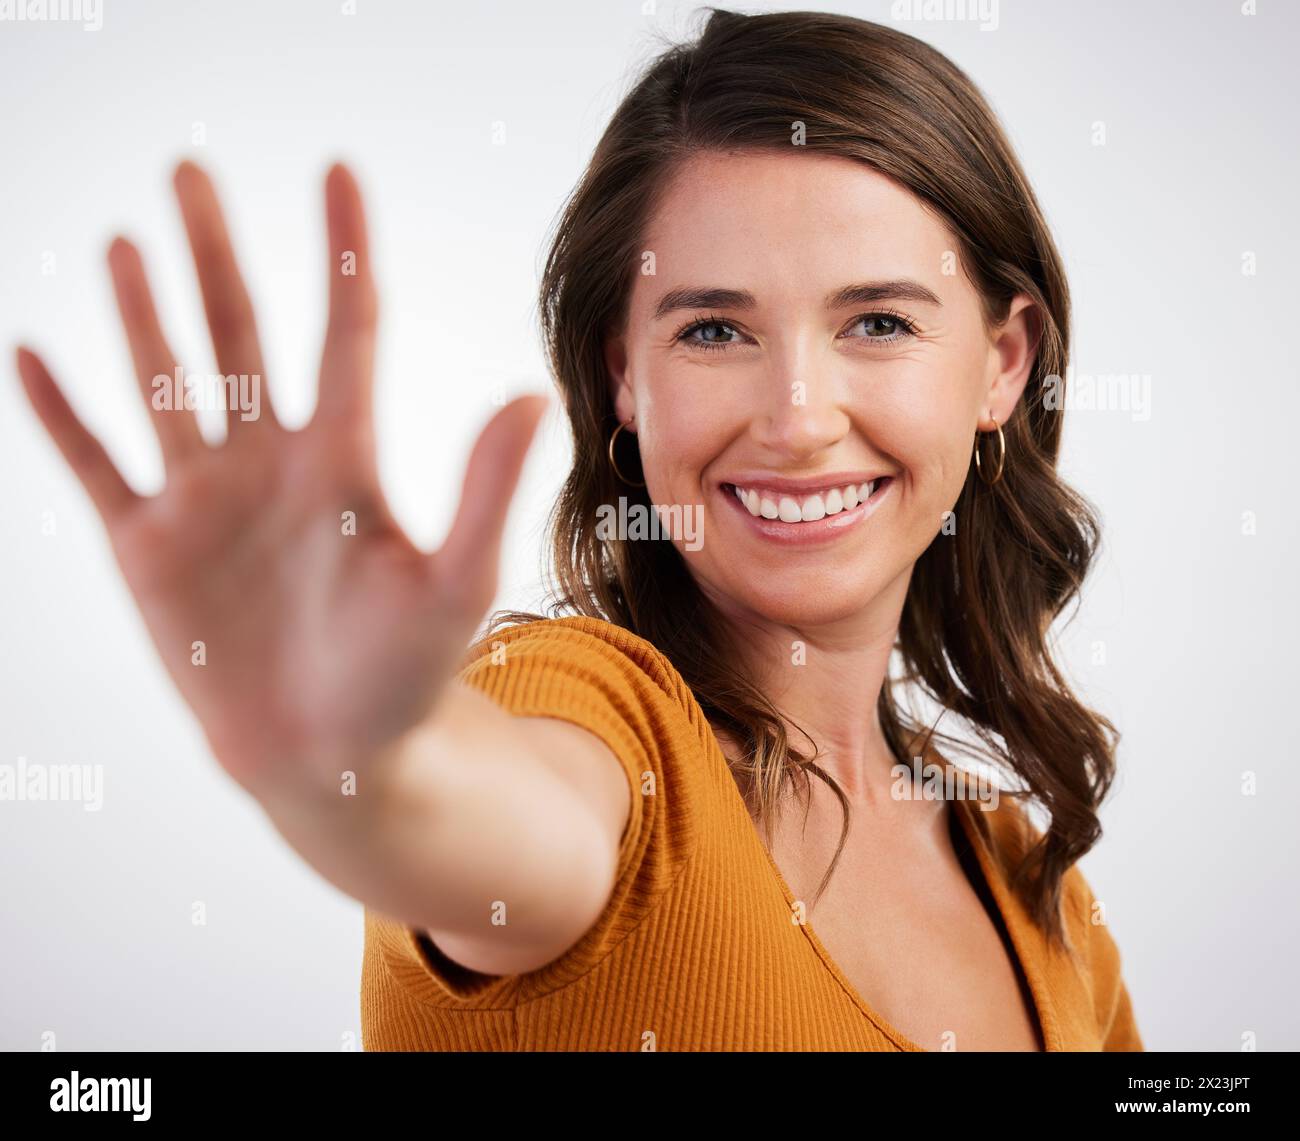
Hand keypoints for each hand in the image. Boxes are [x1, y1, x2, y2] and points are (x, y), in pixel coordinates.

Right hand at [15, 161, 546, 800]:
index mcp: (347, 458)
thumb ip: (486, 488)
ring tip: (128, 240)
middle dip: (217, 254)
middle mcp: (273, 462)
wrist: (333, 760)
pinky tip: (34, 353)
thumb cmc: (404, 676)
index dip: (342, 249)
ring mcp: (206, 499)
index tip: (338, 171)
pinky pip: (96, 464)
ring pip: (165, 383)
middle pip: (241, 334)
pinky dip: (63, 414)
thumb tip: (530, 392)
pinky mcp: (147, 547)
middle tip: (191, 169)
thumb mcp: (453, 581)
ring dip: (143, 314)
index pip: (346, 327)